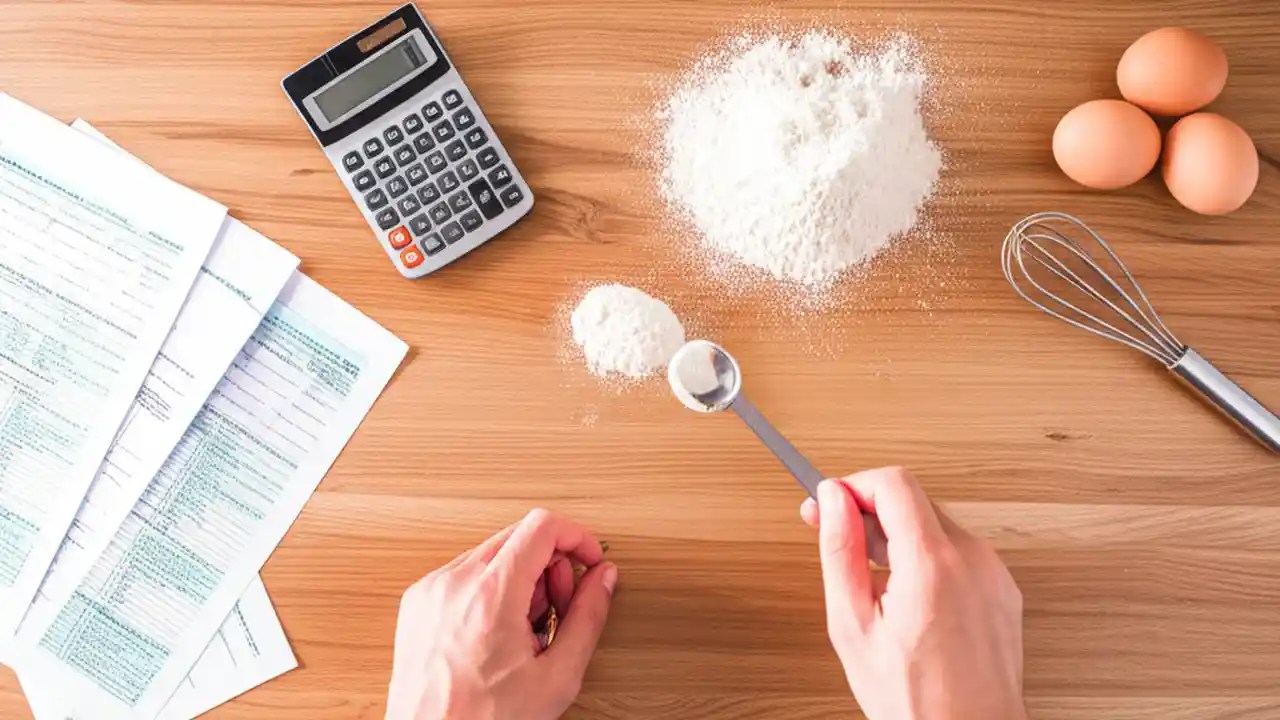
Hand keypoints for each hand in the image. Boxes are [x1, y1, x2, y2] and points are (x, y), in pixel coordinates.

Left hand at [386, 510, 618, 719]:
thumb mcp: (556, 677)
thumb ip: (587, 618)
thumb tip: (603, 580)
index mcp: (490, 597)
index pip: (542, 527)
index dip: (576, 537)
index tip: (588, 559)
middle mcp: (455, 584)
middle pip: (518, 536)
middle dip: (551, 565)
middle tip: (558, 609)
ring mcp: (431, 590)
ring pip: (492, 552)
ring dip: (521, 578)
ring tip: (525, 629)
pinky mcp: (418, 601)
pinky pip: (464, 572)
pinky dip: (491, 589)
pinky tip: (497, 631)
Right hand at [801, 468, 1024, 719]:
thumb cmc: (915, 700)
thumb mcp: (853, 626)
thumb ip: (839, 552)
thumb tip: (829, 502)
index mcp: (933, 565)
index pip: (893, 483)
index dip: (853, 485)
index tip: (827, 500)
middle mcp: (973, 559)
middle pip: (914, 499)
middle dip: (869, 510)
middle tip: (833, 533)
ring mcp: (994, 573)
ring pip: (934, 524)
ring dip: (896, 535)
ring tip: (869, 577)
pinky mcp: (1003, 588)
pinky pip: (957, 551)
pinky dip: (925, 557)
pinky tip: (904, 594)